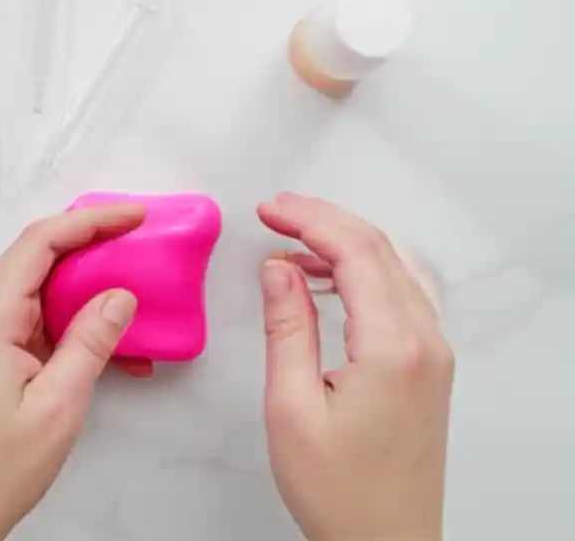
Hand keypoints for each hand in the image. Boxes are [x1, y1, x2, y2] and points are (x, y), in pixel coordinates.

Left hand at [0, 204, 145, 540]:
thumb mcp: (58, 405)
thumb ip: (91, 342)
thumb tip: (120, 295)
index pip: (40, 243)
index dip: (91, 222)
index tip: (136, 216)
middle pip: (39, 257)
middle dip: (94, 245)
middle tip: (143, 243)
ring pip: (41, 288)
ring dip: (89, 289)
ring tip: (140, 292)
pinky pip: (37, 320)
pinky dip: (75, 324)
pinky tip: (117, 348)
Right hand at [257, 193, 453, 540]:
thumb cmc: (338, 491)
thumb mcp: (292, 407)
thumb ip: (287, 327)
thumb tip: (278, 267)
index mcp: (393, 348)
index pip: (357, 253)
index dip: (309, 220)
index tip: (267, 210)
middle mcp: (426, 343)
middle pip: (381, 250)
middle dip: (325, 221)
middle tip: (273, 212)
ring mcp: (434, 355)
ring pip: (395, 269)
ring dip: (345, 245)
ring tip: (290, 244)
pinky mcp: (429, 368)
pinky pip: (402, 296)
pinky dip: (363, 274)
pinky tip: (327, 282)